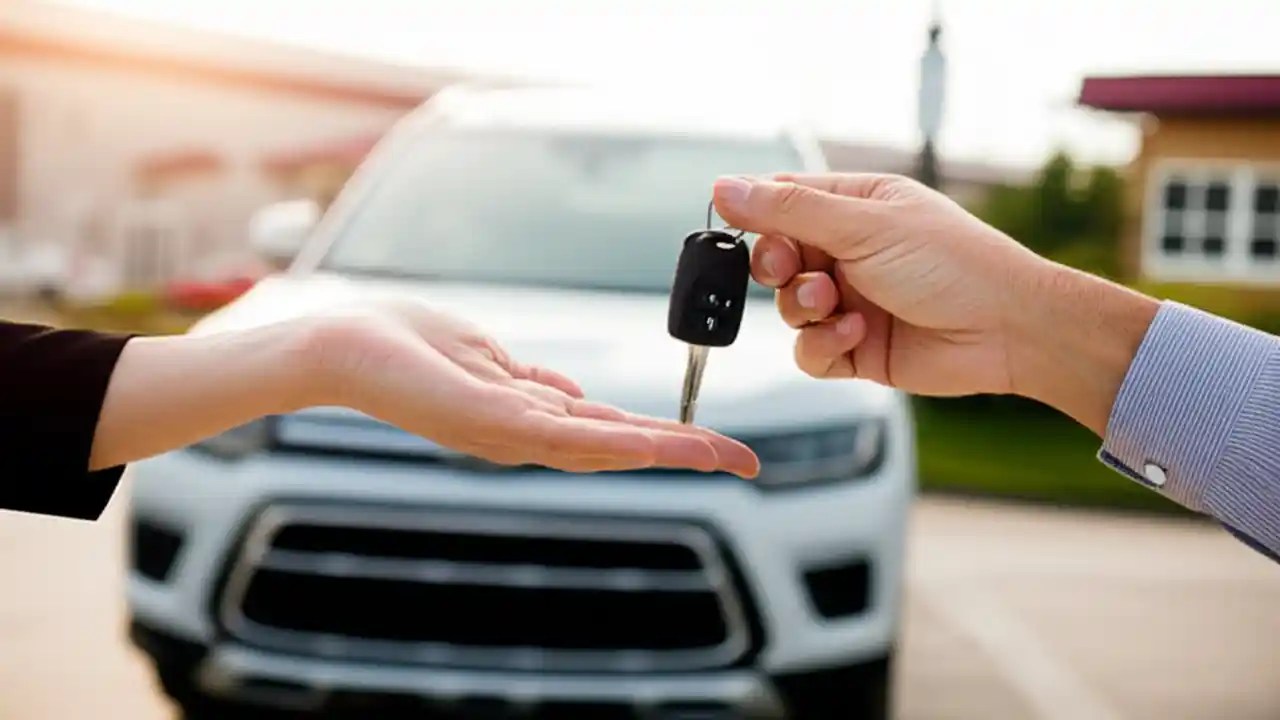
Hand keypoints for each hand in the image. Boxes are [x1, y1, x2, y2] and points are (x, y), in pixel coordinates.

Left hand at [304, 297, 760, 475]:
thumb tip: (574, 393)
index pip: (612, 430)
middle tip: (745, 462)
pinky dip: (611, 441)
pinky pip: (560, 430)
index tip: (718, 448)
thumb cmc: (407, 347)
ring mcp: (508, 429)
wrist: (343, 349)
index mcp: (529, 414)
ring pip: (602, 444)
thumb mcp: (487, 359)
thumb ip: (532, 382)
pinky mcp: (487, 416)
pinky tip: (650, 444)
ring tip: (718, 456)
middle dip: (684, 452)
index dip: (668, 439)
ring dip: (663, 450)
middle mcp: (526, 431)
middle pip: (620, 445)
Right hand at [711, 173, 1158, 433]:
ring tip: (835, 304)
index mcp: (856, 207)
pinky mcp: (858, 349)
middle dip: (778, 269)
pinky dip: (823, 345)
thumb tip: (724, 186)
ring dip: (803, 308)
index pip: (783, 201)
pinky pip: (810, 351)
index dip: (757, 217)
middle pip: (777, 258)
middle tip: (793, 271)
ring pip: (789, 308)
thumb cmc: (952, 264)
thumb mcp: (864, 225)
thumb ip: (789, 210)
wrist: (1007, 331)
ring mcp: (853, 300)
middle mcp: (851, 252)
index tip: (738, 227)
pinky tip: (855, 335)